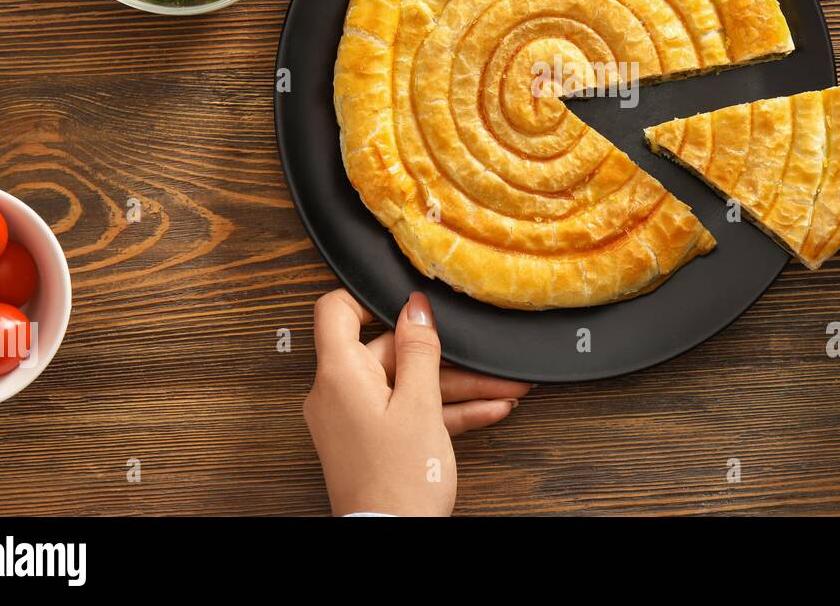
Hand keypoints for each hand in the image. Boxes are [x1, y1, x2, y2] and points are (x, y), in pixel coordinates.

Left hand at [303, 289, 531, 515]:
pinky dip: (445, 411)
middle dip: (445, 357)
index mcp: (340, 375)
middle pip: (389, 353)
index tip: (407, 302)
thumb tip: (415, 307)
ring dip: (457, 387)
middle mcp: (339, 393)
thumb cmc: (399, 481)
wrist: (394, 539)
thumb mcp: (421, 405)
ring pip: (407, 385)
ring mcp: (355, 418)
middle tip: (486, 360)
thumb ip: (419, 349)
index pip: (335, 312)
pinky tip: (489, 410)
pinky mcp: (371, 439)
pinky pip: (408, 412)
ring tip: (504, 389)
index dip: (369, 299)